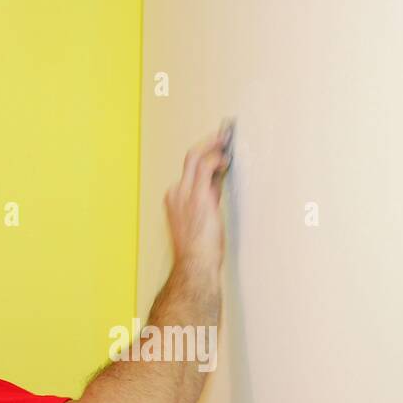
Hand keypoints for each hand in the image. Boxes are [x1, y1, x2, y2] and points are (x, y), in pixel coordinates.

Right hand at [164, 121, 231, 274]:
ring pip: (195, 157)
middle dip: (207, 145)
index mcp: (174, 199)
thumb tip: (218, 182)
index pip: (191, 173)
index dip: (208, 161)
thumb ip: (207, 199)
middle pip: (189, 159)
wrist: (195, 265)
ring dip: (212, 145)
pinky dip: (217, 158)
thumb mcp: (202, 220)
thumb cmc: (199, 251)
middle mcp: (176, 193)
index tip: (219, 154)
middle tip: (222, 138)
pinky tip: (227, 158)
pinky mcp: (198, 196)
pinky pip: (207, 167)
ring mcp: (185, 193)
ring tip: (226, 140)